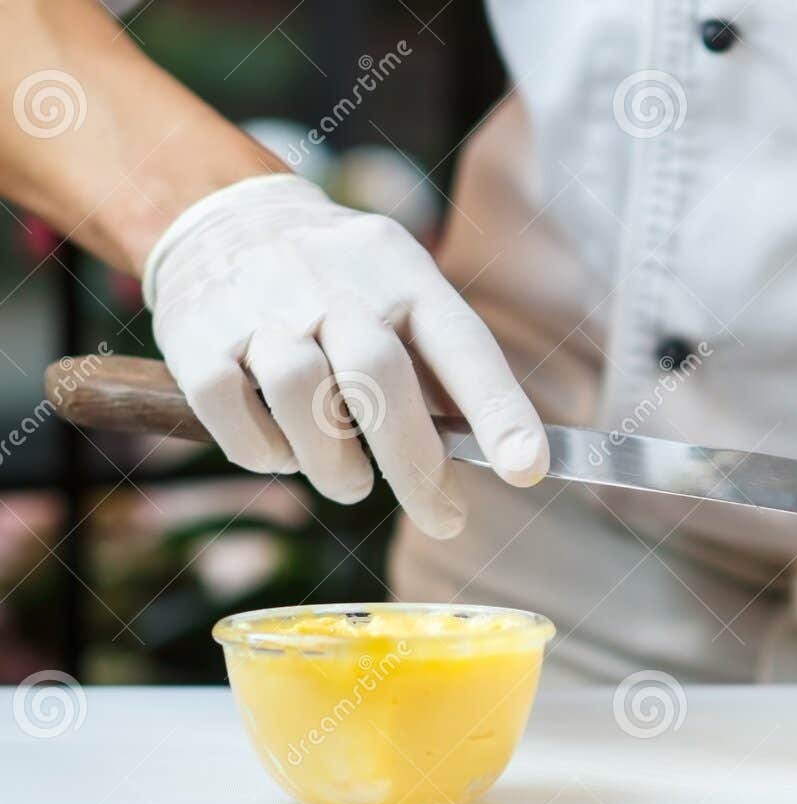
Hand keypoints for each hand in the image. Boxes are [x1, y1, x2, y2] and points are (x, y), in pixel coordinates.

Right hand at [142, 173, 547, 537]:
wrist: (223, 218)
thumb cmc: (341, 288)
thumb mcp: (402, 298)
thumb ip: (441, 373)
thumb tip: (496, 462)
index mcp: (401, 271)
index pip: (461, 343)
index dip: (498, 410)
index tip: (527, 470)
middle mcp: (332, 280)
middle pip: (378, 375)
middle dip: (416, 464)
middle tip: (444, 518)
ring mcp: (258, 303)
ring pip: (301, 394)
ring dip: (334, 463)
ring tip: (350, 481)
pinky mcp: (195, 335)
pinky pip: (231, 409)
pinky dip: (265, 451)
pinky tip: (285, 453)